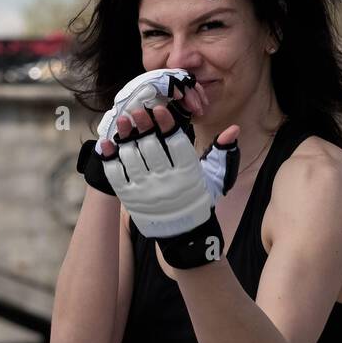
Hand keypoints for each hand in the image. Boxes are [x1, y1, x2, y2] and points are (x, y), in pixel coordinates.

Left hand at [100, 100, 239, 238]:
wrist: (184, 233)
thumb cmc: (199, 198)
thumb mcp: (215, 178)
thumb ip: (222, 152)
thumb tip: (234, 128)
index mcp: (188, 174)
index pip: (176, 144)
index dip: (167, 124)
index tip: (159, 109)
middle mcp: (167, 183)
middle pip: (151, 148)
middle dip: (143, 126)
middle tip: (137, 110)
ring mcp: (146, 191)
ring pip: (132, 159)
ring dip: (126, 137)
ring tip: (123, 121)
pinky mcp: (130, 199)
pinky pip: (116, 175)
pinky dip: (110, 158)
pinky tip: (107, 143)